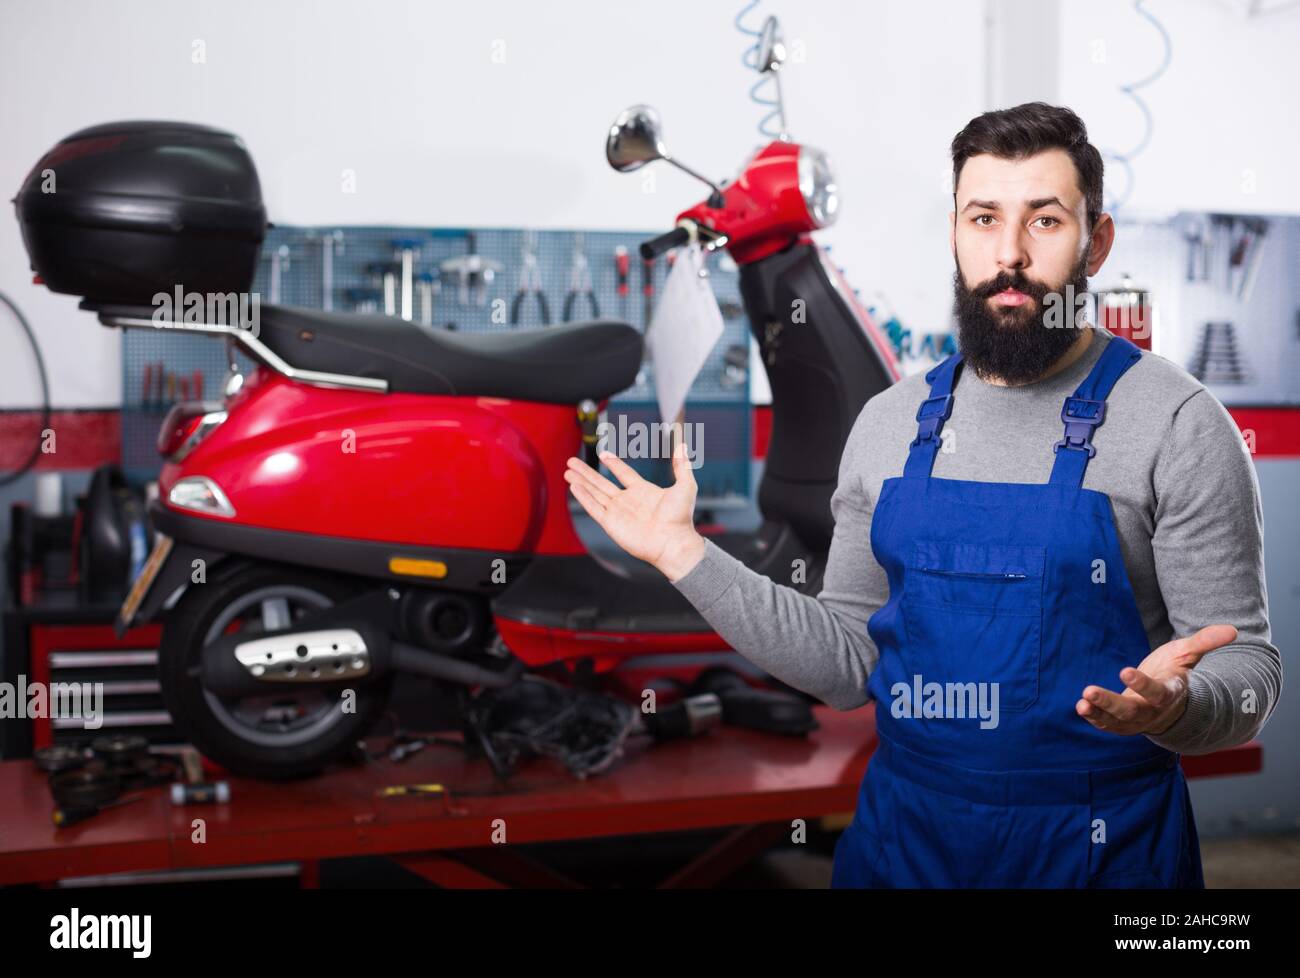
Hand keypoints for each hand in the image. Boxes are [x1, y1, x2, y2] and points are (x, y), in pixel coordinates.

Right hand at [563, 440, 705, 581]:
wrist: (673, 542)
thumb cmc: (681, 518)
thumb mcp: (685, 486)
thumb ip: (681, 466)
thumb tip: (682, 445)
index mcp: (643, 491)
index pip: (624, 473)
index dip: (613, 463)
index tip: (603, 454)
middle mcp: (628, 501)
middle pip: (601, 482)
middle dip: (586, 472)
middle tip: (572, 461)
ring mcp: (618, 512)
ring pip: (594, 493)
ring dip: (581, 482)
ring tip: (567, 472)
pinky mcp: (611, 523)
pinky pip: (593, 507)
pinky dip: (583, 497)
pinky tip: (574, 487)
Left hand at [1076, 624, 1237, 735]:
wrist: (1170, 702)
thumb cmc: (1177, 673)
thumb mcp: (1188, 655)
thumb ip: (1206, 642)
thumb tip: (1233, 630)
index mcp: (1170, 693)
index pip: (1157, 692)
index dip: (1142, 684)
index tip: (1125, 670)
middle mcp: (1153, 710)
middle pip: (1132, 711)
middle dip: (1111, 703)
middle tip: (1089, 690)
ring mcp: (1137, 719)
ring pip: (1117, 721)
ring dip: (1099, 712)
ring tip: (1082, 701)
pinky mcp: (1122, 723)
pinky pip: (1108, 725)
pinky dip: (1095, 718)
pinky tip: (1081, 707)